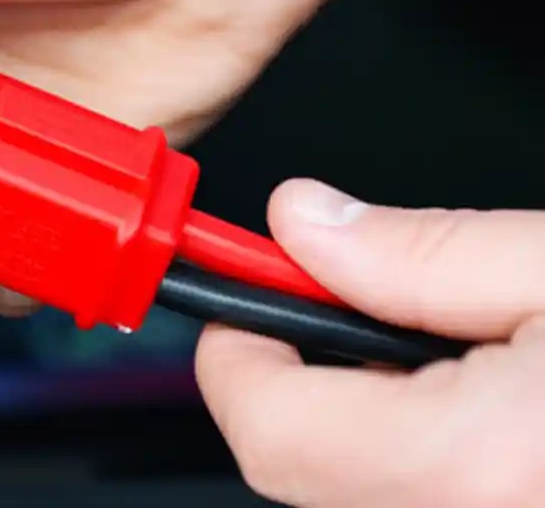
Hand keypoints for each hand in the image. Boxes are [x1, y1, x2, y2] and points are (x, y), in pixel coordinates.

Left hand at [197, 178, 544, 505]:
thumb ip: (422, 253)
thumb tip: (310, 225)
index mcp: (473, 461)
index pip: (268, 426)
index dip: (233, 350)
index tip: (241, 297)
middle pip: (299, 463)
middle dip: (294, 378)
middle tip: (328, 306)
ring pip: (351, 486)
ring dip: (359, 414)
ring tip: (427, 346)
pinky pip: (417, 499)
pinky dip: (415, 447)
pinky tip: (472, 397)